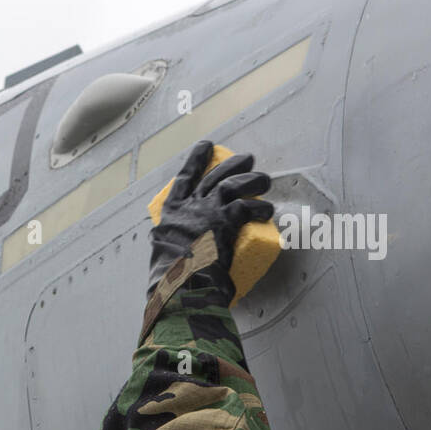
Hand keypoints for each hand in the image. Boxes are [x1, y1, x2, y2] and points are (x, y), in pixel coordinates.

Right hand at [148, 140, 273, 297]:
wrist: (180, 283)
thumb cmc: (170, 278)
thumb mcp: (163, 255)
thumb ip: (173, 246)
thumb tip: (180, 253)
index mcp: (171, 214)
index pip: (183, 180)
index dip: (195, 160)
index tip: (205, 146)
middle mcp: (189, 207)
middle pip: (214, 176)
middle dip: (233, 164)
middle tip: (247, 158)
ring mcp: (207, 211)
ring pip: (233, 185)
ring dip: (252, 180)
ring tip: (264, 180)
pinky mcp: (225, 221)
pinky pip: (248, 207)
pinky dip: (260, 208)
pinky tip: (267, 211)